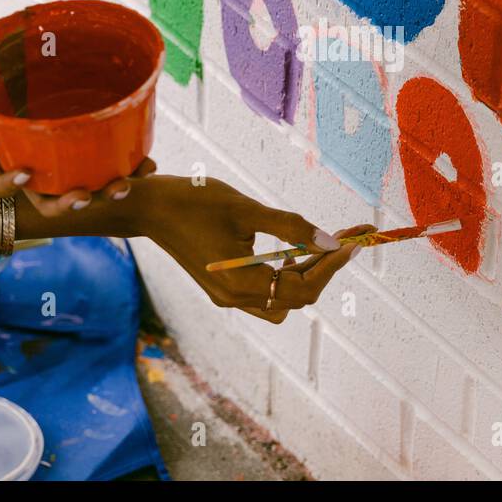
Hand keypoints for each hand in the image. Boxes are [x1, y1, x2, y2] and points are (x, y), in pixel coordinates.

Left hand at [0, 41, 151, 213]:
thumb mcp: (42, 52)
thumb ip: (72, 49)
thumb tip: (112, 31)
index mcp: (65, 133)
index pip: (102, 161)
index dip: (127, 170)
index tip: (148, 167)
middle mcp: (43, 152)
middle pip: (80, 186)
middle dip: (105, 194)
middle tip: (122, 186)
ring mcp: (15, 158)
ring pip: (43, 198)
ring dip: (65, 204)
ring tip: (82, 197)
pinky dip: (12, 183)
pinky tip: (25, 174)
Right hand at [122, 175, 361, 323]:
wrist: (148, 208)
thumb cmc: (195, 201)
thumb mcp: (247, 209)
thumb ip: (290, 227)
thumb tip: (328, 240)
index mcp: (239, 283)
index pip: (302, 287)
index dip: (331, 266)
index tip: (353, 242)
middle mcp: (234, 298)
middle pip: (296, 296)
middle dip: (325, 267)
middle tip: (347, 239)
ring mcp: (226, 295)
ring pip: (281, 300)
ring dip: (305, 276)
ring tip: (322, 245)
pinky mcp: (222, 286)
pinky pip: (264, 292)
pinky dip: (284, 275)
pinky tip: (291, 250)